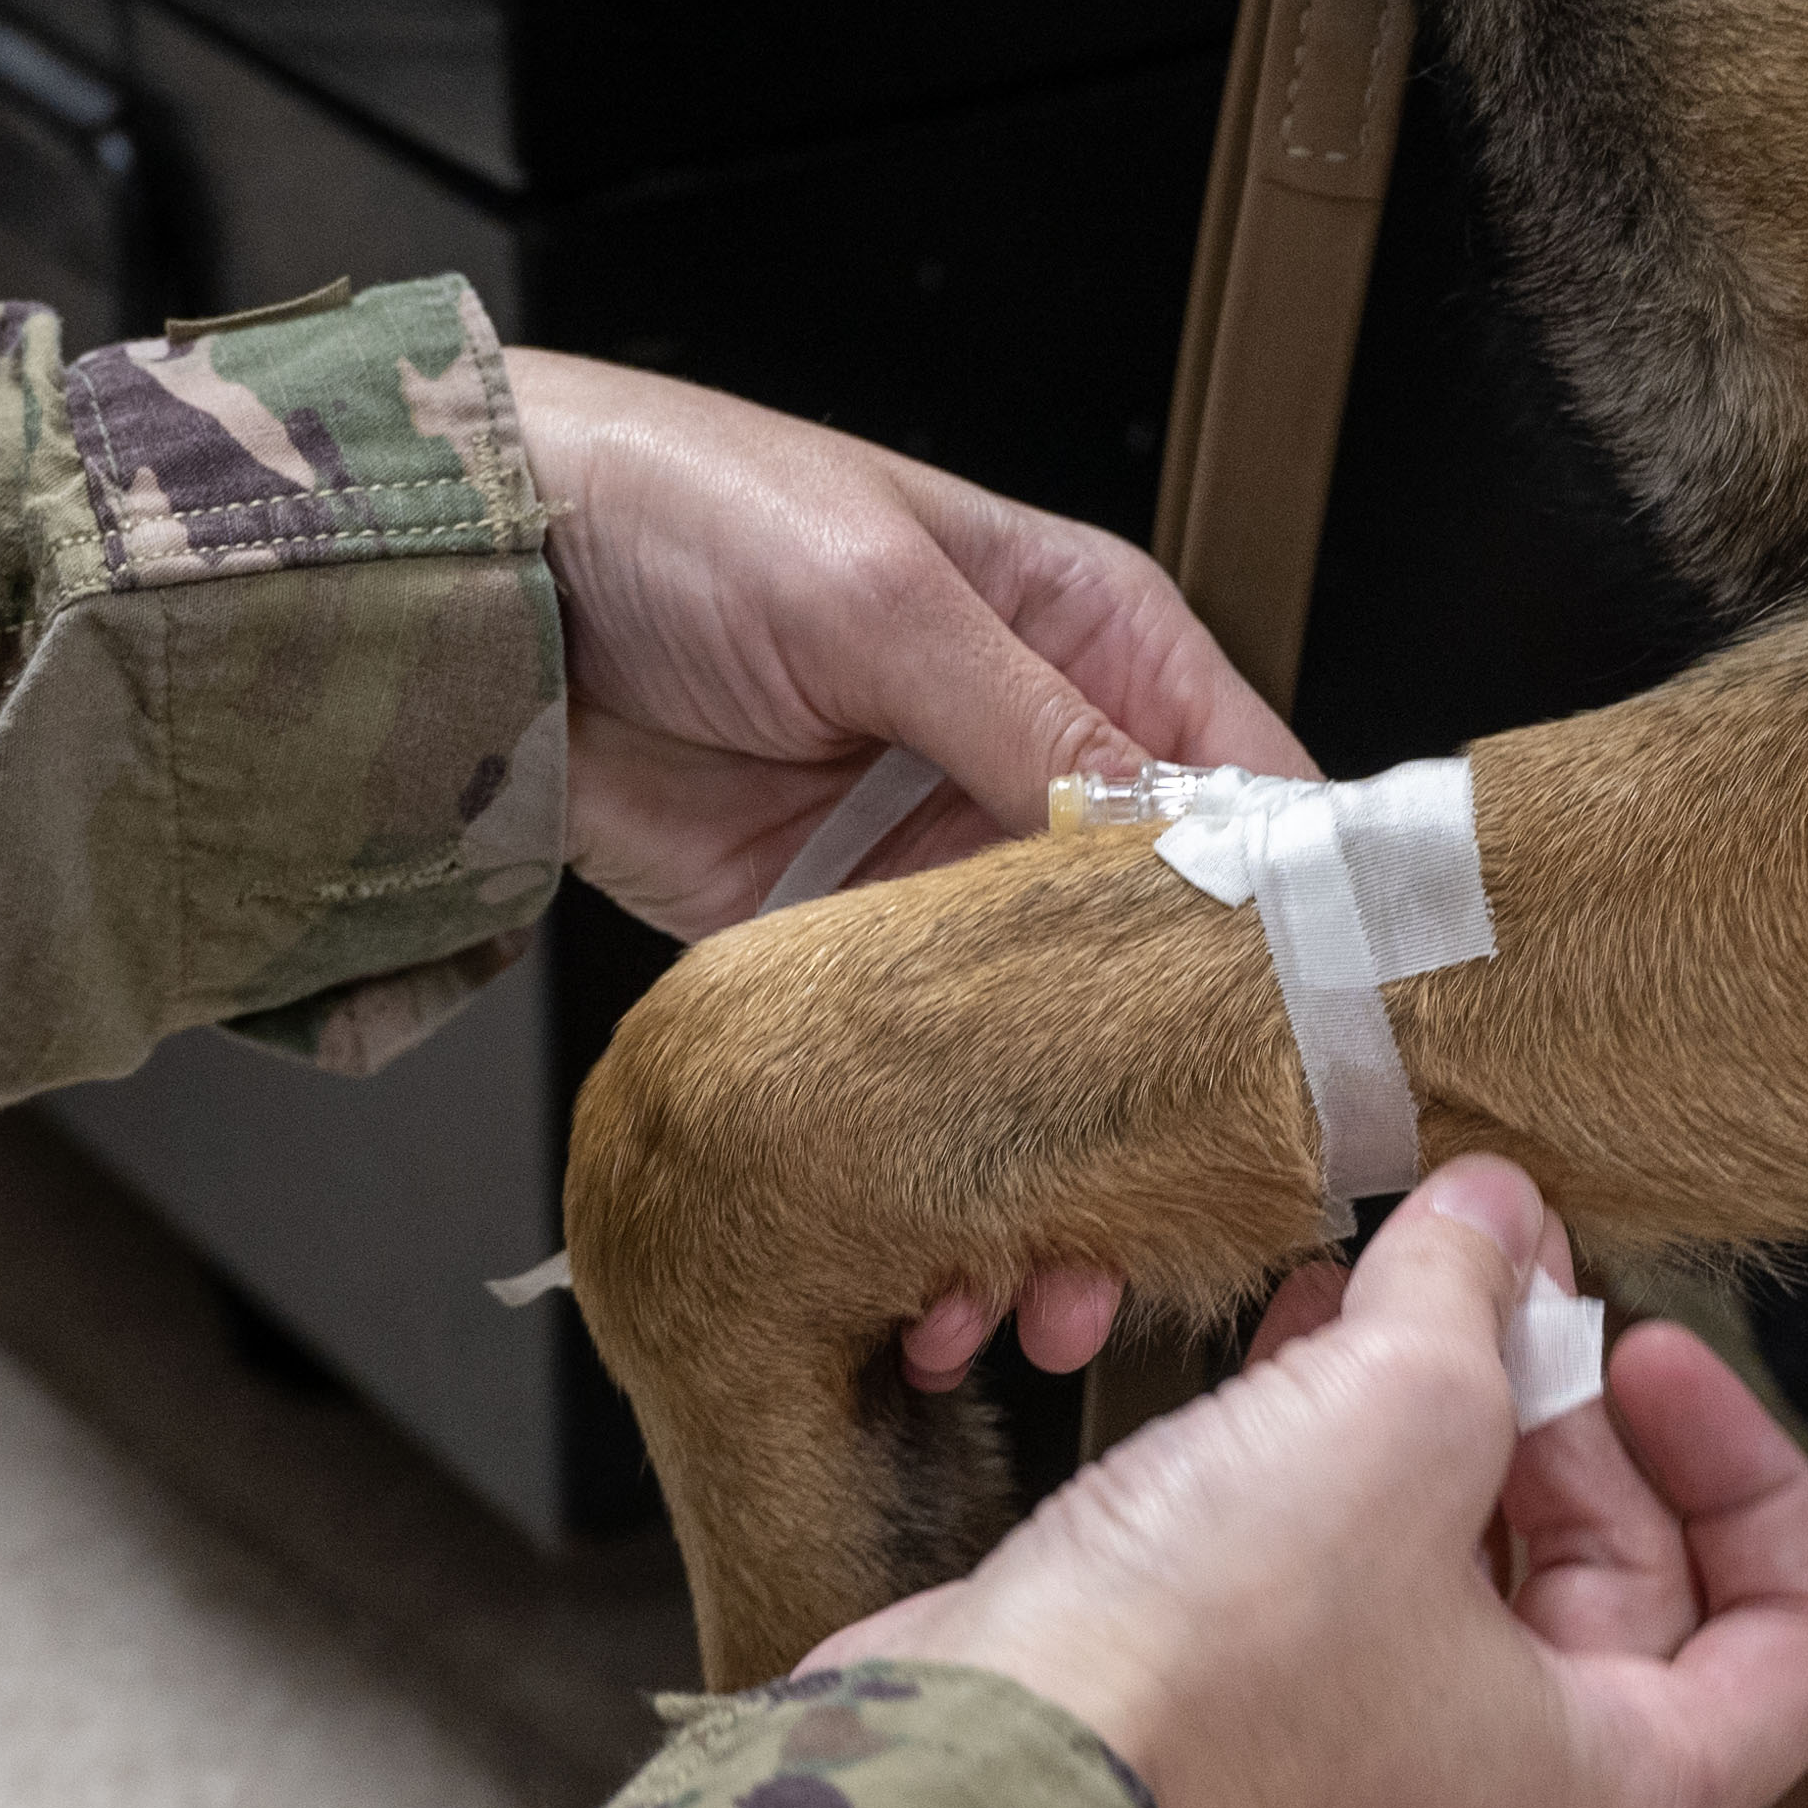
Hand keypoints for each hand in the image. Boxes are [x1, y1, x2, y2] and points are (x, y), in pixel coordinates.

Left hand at [511, 351, 1286, 1387]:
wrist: (494, 588)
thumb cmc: (692, 512)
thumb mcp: (876, 597)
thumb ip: (1027, 723)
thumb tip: (1165, 833)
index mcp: (1097, 646)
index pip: (1255, 796)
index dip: (1298, 928)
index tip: (1313, 1069)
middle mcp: (1037, 771)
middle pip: (1160, 961)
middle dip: (1167, 1107)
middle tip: (1173, 1228)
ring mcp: (935, 875)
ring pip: (1046, 1052)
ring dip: (1050, 1178)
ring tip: (1050, 1296)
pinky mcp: (835, 955)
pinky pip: (915, 1081)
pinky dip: (932, 1176)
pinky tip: (940, 1267)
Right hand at [803, 1158, 1807, 1807]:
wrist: (970, 1776)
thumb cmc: (1215, 1652)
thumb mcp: (1396, 1413)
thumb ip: (1473, 1296)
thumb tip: (1493, 1210)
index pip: (1805, 1648)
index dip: (1750, 1470)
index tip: (1645, 1353)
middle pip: (1617, 1607)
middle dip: (1552, 1424)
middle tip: (1483, 1292)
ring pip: (1460, 1611)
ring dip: (1427, 1443)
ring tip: (1365, 1298)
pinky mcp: (1240, 1795)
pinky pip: (1336, 1637)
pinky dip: (1326, 1508)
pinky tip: (1266, 1373)